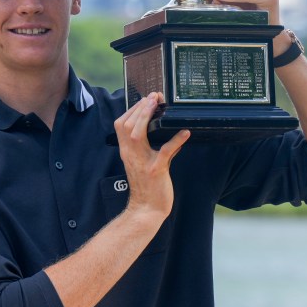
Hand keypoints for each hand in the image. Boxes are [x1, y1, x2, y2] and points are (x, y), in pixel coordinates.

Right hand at [113, 92, 189, 219]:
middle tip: (153, 96)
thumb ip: (153, 150)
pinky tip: (185, 133)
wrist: (146, 209)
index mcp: (126, 151)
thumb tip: (173, 137)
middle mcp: (130, 154)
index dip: (132, 110)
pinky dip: (175, 140)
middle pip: (127, 125)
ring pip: (138, 134)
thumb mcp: (142, 164)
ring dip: (147, 117)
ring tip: (158, 105)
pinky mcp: (156, 170)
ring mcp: (142, 162)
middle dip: (139, 108)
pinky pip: (165, 152)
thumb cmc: (146, 187)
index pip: (121, 125)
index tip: (144, 99)